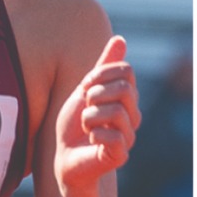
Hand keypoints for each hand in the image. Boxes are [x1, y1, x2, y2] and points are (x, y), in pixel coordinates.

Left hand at [53, 35, 140, 192]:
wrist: (63, 156)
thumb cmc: (73, 125)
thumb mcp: (85, 90)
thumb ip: (103, 68)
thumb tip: (120, 39)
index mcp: (126, 98)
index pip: (126, 71)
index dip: (101, 74)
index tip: (85, 86)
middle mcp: (133, 115)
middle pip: (124, 89)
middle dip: (95, 95)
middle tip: (85, 108)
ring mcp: (129, 135)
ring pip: (117, 111)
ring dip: (91, 117)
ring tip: (86, 126)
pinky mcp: (121, 154)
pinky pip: (113, 135)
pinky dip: (94, 134)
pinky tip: (90, 140)